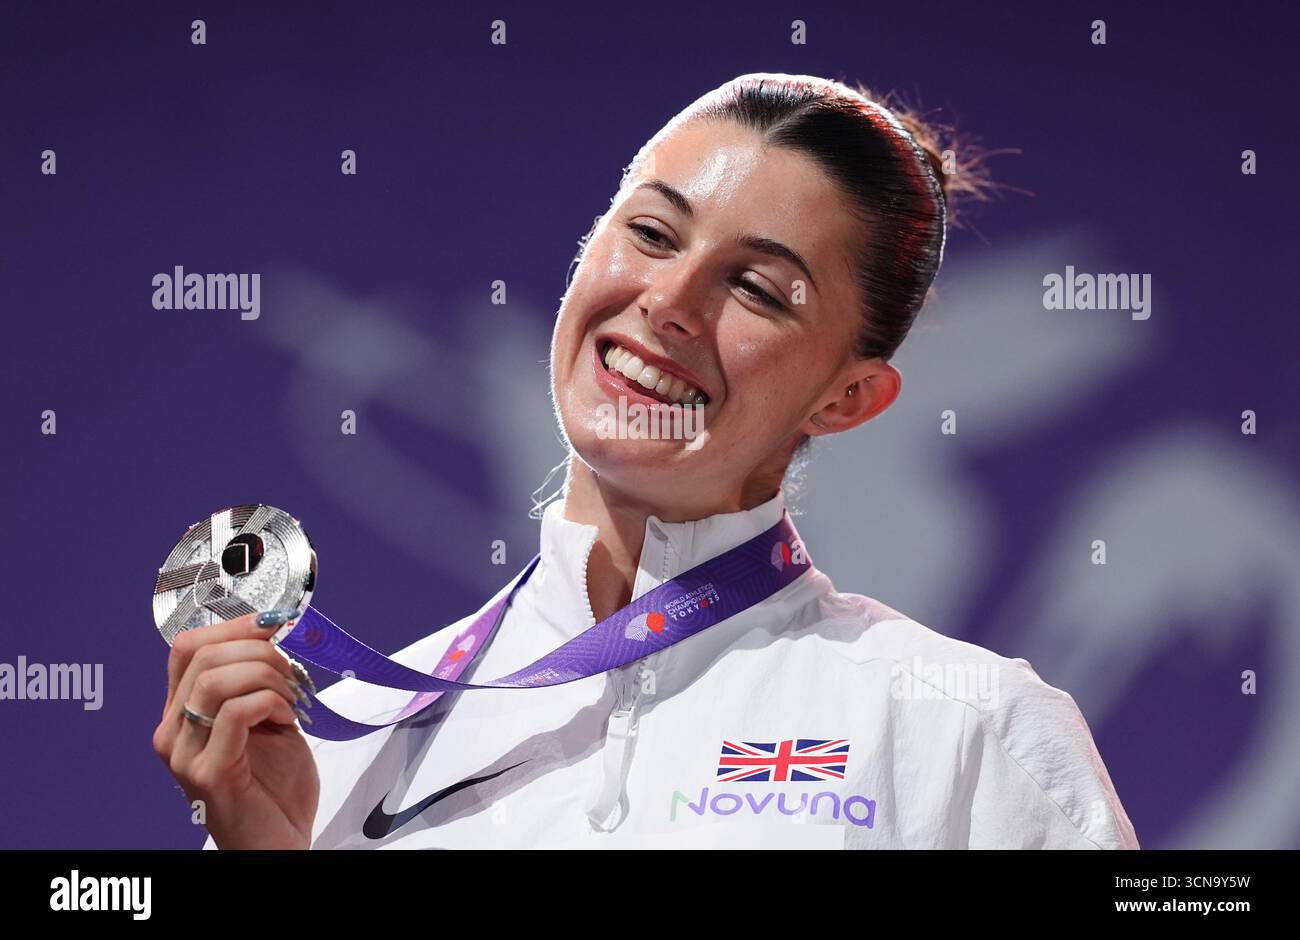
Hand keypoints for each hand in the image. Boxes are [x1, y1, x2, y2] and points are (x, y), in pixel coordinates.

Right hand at [152, 610, 320, 848]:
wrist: (281, 844)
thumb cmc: (276, 787)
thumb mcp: (268, 720)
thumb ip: (260, 682)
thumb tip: (274, 630)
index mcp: (182, 714)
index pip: (187, 648)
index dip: (233, 625)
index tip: (275, 623)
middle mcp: (172, 733)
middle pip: (201, 657)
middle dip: (258, 650)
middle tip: (293, 671)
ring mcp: (186, 755)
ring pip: (214, 681)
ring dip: (266, 676)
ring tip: (292, 698)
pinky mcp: (209, 775)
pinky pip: (234, 714)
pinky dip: (268, 703)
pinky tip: (287, 720)